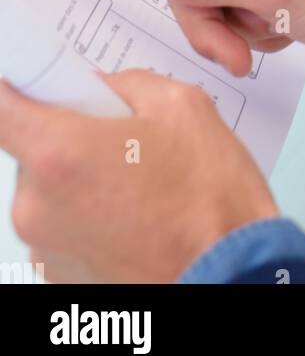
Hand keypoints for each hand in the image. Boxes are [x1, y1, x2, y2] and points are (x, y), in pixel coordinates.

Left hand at [0, 70, 277, 282]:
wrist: (231, 274)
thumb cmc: (210, 200)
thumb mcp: (181, 105)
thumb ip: (126, 83)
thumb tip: (100, 87)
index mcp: (59, 153)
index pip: (2, 105)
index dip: (17, 86)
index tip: (36, 81)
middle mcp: (38, 205)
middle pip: (32, 147)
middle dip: (69, 134)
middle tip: (121, 138)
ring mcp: (45, 246)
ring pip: (50, 188)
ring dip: (81, 179)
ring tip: (139, 185)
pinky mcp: (58, 274)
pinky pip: (63, 225)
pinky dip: (90, 215)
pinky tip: (136, 215)